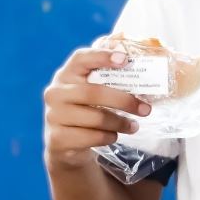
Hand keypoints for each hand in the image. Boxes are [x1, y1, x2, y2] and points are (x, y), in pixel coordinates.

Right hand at [42, 45, 150, 170]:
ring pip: (97, 118)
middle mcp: (56, 93)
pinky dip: (109, 137)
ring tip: (133, 126)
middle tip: (146, 109)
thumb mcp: (91, 93)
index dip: (102, 56)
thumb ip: (108, 81)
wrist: (64, 143)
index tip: (125, 59)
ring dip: (121, 123)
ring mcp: (54, 116)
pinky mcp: (58, 138)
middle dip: (124, 101)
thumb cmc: (84, 111)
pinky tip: (113, 136)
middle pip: (94, 93)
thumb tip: (139, 66)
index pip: (80, 59)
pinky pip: (93, 137)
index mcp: (66, 75)